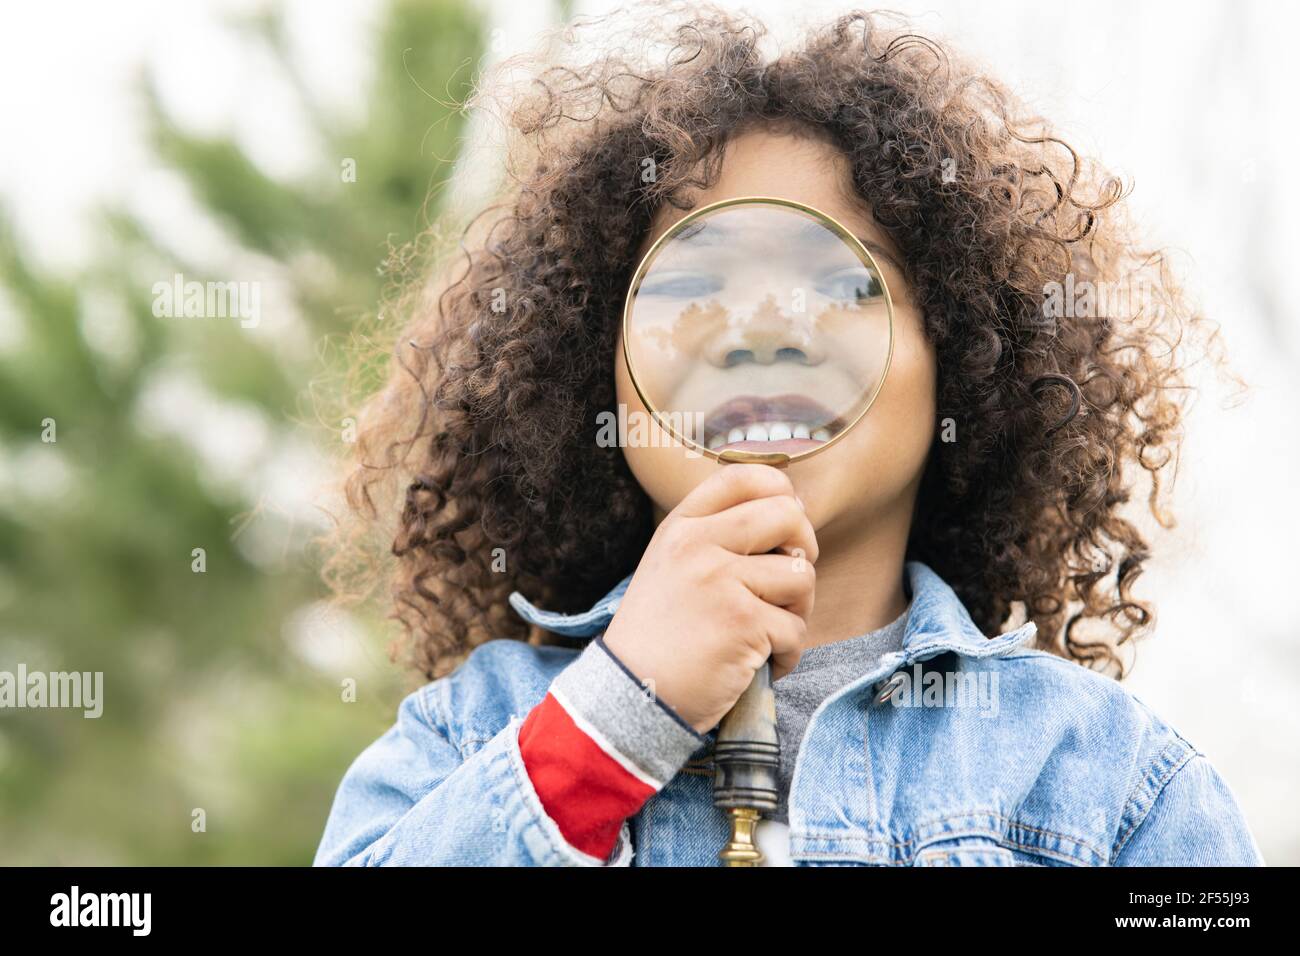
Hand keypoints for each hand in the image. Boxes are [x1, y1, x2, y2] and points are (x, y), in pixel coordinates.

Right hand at [602, 464, 817, 734]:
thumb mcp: (671, 566)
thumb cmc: (659, 636)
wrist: (630, 694)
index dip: (780, 492)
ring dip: (797, 611)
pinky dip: (787, 654)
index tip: (786, 525)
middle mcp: (698, 544)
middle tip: (787, 585)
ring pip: (802, 576)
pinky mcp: (743, 622)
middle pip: (788, 515)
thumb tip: (792, 512)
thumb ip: (715, 536)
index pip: (743, 476)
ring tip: (767, 633)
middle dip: (804, 550)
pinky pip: (796, 629)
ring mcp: (721, 581)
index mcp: (681, 527)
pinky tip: (759, 664)